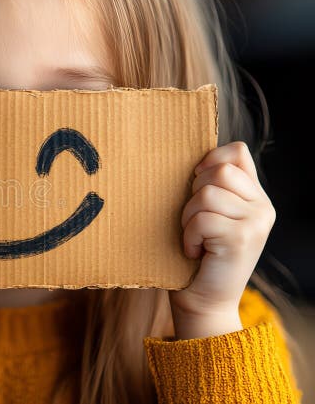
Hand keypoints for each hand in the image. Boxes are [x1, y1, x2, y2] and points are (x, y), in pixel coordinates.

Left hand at [170, 141, 275, 338]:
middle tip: (193, 222)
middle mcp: (263, 207)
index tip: (195, 186)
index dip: (209, 161)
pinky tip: (194, 251)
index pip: (237, 151)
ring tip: (195, 238)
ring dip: (188, 218)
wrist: (204, 299)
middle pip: (219, 171)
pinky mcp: (243, 238)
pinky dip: (189, 236)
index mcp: (255, 196)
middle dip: (193, 194)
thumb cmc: (198, 254)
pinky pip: (202, 219)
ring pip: (207, 194)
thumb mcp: (210, 215)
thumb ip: (213, 187)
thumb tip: (197, 158)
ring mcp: (256, 222)